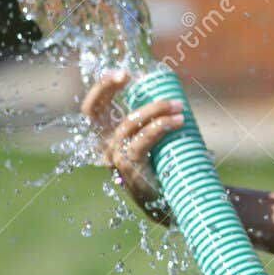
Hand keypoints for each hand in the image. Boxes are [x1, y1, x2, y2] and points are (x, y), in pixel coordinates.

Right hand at [81, 69, 186, 227]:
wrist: (176, 202)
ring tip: (179, 106)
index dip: (101, 88)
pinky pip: (142, 142)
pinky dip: (160, 127)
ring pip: (128, 124)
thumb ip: (156, 119)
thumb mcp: (157, 138)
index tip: (122, 72)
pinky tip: (177, 121)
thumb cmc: (168, 165)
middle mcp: (105, 147)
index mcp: (110, 136)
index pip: (94, 108)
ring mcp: (115, 160)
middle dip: (105, 88)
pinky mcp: (130, 170)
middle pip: (94, 112)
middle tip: (130, 75)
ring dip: (155, 110)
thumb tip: (171, 89)